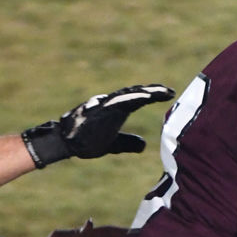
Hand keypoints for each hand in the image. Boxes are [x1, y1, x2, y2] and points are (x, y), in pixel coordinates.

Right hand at [22, 83, 174, 166]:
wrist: (67, 143)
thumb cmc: (87, 142)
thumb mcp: (114, 145)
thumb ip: (128, 143)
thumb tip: (144, 145)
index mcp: (117, 110)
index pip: (138, 99)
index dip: (154, 95)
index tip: (169, 94)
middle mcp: (112, 104)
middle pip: (135, 94)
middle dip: (153, 91)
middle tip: (169, 91)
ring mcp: (105, 106)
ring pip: (127, 95)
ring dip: (143, 93)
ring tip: (159, 92)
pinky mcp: (99, 111)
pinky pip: (116, 102)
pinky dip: (129, 99)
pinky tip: (142, 97)